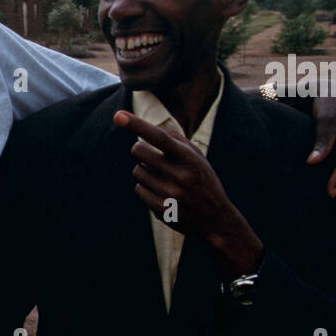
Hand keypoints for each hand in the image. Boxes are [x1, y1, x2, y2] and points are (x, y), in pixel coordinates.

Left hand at [113, 110, 262, 279]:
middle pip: (139, 151)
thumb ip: (175, 140)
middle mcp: (181, 176)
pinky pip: (139, 189)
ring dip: (145, 171)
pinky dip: (145, 187)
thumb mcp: (197, 158)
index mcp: (191, 159)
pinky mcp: (162, 210)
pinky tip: (162, 193)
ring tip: (164, 178)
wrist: (216, 219)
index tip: (118, 116)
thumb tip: (145, 128)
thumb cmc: (203, 181)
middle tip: (149, 155)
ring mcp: (170, 195)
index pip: (160, 138)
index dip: (138, 125)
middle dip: (140, 149)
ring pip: (137, 171)